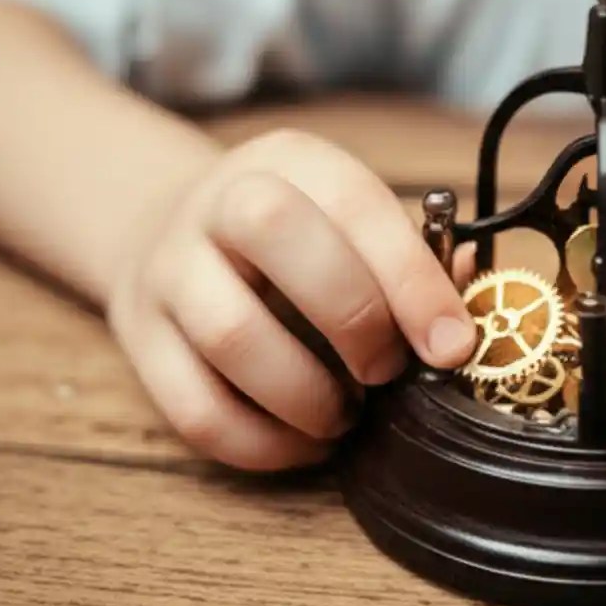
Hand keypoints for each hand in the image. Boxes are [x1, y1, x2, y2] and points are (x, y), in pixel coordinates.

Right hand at [107, 130, 476, 470]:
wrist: (164, 230)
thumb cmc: (292, 237)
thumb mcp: (348, 217)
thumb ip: (412, 257)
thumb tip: (465, 305)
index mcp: (291, 161)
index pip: (352, 202)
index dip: (411, 279)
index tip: (452, 345)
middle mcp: (219, 202)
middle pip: (274, 232)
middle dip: (353, 316)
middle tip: (386, 370)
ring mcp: (169, 270)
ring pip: (229, 333)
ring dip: (305, 394)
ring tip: (343, 416)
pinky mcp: (139, 341)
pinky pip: (194, 408)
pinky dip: (261, 444)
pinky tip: (303, 441)